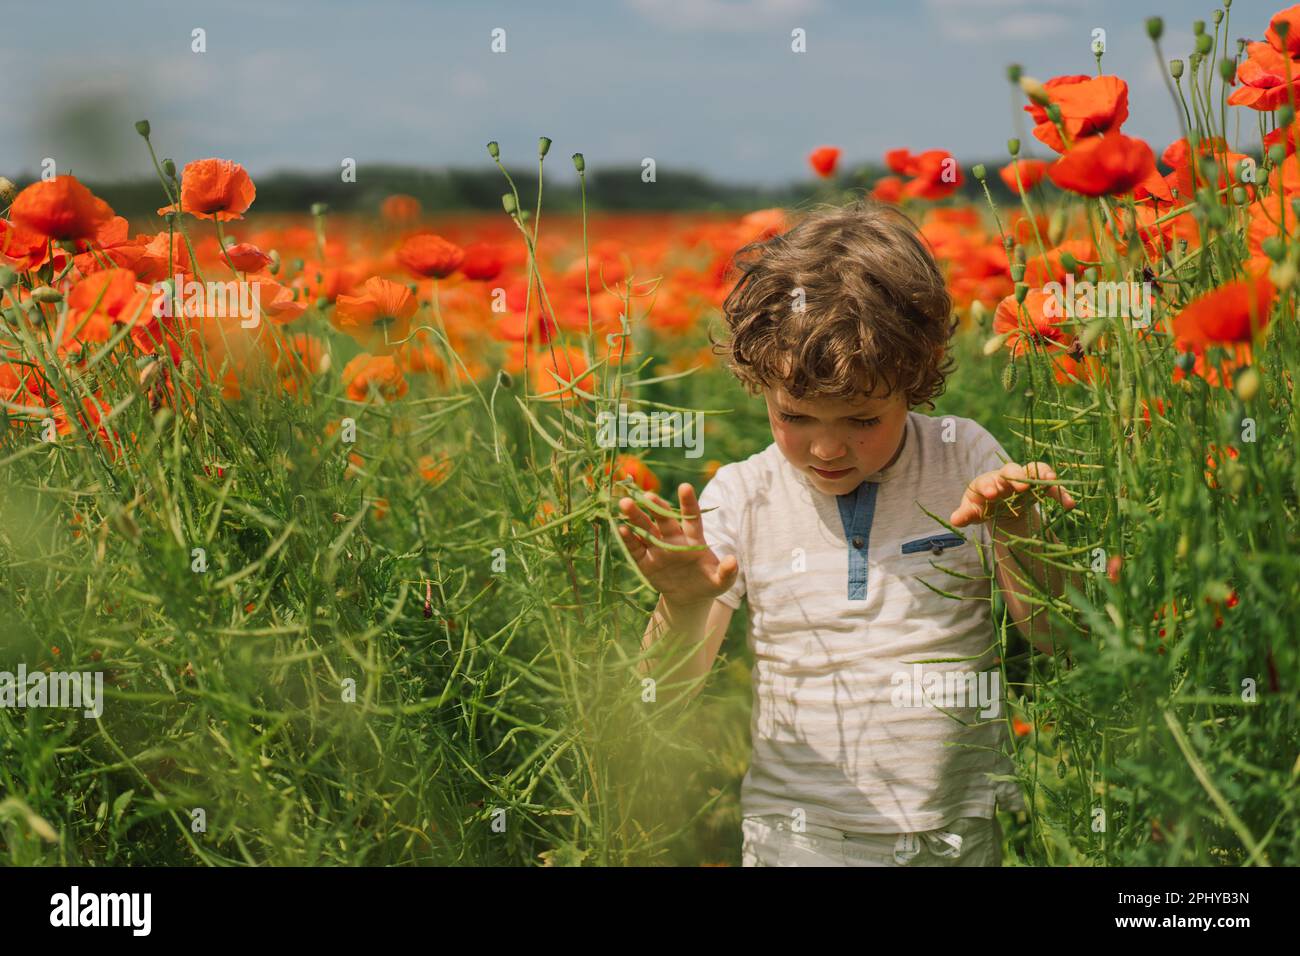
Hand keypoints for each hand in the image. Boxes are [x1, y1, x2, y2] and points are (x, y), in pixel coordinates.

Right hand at [617, 482, 738, 605]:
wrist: (689, 597)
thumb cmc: (708, 583)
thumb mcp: (721, 582)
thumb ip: (727, 572)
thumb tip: (733, 561)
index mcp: (693, 539)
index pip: (692, 517)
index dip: (688, 503)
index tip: (685, 487)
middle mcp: (674, 537)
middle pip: (664, 519)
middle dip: (656, 507)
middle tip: (647, 495)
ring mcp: (658, 548)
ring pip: (646, 528)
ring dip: (636, 516)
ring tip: (625, 504)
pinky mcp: (645, 560)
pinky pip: (635, 548)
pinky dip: (628, 539)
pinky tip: (620, 528)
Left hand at [949, 461, 1075, 528]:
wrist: (1000, 506)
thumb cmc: (983, 506)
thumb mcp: (973, 512)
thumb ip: (965, 515)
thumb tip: (954, 521)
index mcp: (986, 482)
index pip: (986, 480)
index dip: (989, 486)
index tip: (991, 494)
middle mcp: (1005, 476)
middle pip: (1010, 470)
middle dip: (1015, 477)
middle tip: (1020, 487)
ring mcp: (1023, 478)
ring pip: (1033, 470)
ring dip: (1042, 475)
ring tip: (1051, 484)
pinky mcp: (1039, 485)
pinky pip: (1051, 485)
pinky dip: (1060, 492)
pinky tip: (1069, 504)